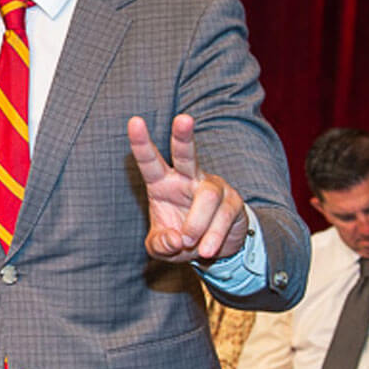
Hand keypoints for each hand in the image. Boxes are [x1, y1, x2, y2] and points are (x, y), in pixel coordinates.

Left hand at [128, 114, 249, 261]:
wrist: (213, 249)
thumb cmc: (180, 240)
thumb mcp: (161, 249)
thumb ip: (160, 245)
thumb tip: (175, 239)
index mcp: (162, 183)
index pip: (150, 161)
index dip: (141, 143)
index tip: (135, 121)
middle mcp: (187, 178)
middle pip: (186, 154)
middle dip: (183, 136)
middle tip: (183, 119)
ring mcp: (212, 186)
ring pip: (207, 196)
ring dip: (197, 224)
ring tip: (190, 244)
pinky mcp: (233, 201)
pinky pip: (224, 215)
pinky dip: (213, 235)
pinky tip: (206, 250)